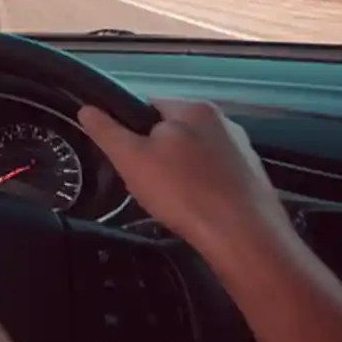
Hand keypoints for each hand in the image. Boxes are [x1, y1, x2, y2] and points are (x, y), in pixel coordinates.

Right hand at [77, 99, 290, 255]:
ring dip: (181, 172)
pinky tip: (198, 210)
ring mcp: (243, 150)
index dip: (131, 130)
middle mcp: (224, 121)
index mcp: (193, 108)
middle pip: (174, 131)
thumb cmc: (183, 192)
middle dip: (157, 153)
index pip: (149, 105)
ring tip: (173, 202)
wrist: (244, 236)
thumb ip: (107, 131)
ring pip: (196, 155)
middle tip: (146, 183)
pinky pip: (217, 176)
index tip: (127, 158)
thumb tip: (87, 109)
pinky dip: (204, 189)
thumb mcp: (131, 159)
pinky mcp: (254, 178)